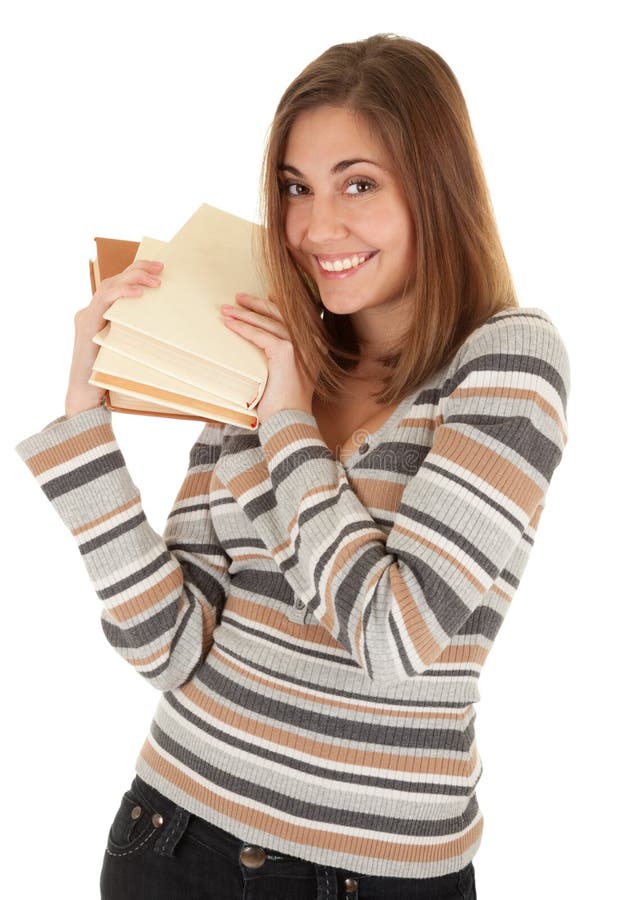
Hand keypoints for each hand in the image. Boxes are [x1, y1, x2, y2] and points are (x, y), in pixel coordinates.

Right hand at [65, 259, 162, 417]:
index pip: (118, 285)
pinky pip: (103, 301)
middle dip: (138, 269)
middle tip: (161, 267)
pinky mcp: (85, 325)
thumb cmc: (111, 377)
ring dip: (133, 279)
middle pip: (114, 280)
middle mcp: (91, 312)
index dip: (136, 273)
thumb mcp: (130, 349)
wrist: (87, 397)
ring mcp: (86, 317)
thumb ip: (140, 334)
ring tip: (155, 280)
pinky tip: (138, 293)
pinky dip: (121, 293)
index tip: (160, 269)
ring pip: (109, 286)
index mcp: (101, 315)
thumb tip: (169, 326)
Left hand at [220, 293, 315, 424]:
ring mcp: (300, 345)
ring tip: (226, 310)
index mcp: (315, 346)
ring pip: (268, 322)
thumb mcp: (288, 373)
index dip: (271, 306)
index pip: (292, 318)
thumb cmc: (286, 404)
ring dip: (244, 314)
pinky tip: (229, 324)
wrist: (291, 420)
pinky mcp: (286, 352)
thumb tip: (262, 341)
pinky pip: (259, 335)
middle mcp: (312, 342)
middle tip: (238, 298)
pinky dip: (242, 328)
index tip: (254, 301)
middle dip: (257, 304)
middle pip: (281, 313)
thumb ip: (283, 355)